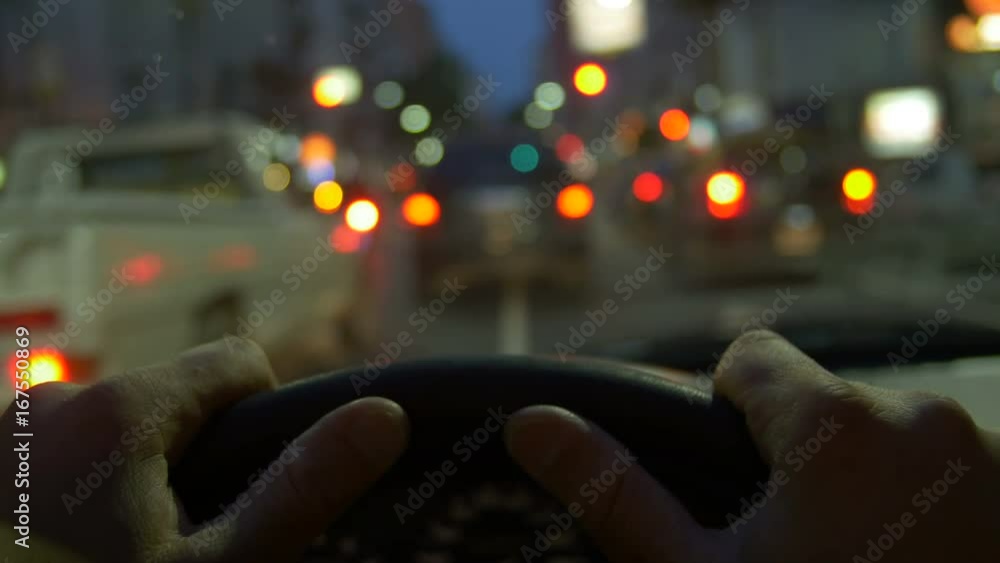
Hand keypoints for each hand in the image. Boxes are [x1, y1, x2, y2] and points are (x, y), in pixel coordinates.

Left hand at [1, 338, 409, 562]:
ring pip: (121, 425)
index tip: (242, 492)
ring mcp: (13, 434)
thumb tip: (388, 415)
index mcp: (118, 411)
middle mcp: (55, 400)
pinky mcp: (1, 462)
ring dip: (138, 471)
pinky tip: (79, 544)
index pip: (237, 363)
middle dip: (193, 454)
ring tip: (123, 547)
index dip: (262, 420)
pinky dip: (89, 483)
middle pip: (176, 397)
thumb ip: (300, 488)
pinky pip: (70, 449)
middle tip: (180, 538)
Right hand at [504, 331, 999, 561]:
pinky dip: (922, 500)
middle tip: (795, 546)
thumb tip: (531, 423)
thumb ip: (615, 491)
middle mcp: (928, 419)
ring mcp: (988, 457)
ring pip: (888, 435)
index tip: (734, 482)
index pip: (754, 357)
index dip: (727, 411)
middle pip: (824, 401)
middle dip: (801, 456)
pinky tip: (904, 558)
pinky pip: (946, 466)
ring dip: (866, 481)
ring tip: (853, 558)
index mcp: (840, 426)